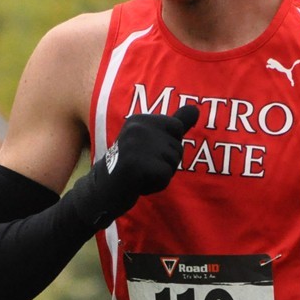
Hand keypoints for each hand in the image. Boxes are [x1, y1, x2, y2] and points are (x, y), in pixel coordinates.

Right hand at [80, 104, 198, 222]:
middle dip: (165, 163)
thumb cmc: (129, 167)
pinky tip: (139, 183)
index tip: (145, 152)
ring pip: (173, 162)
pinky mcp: (138, 164)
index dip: (167, 146)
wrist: (102, 191)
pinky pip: (165, 176)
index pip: (175, 128)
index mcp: (140, 119)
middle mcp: (139, 127)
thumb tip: (196, 108)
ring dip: (160, 175)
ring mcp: (138, 145)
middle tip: (141, 167)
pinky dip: (156, 185)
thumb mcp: (149, 141)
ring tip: (139, 175)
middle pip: (177, 147)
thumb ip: (173, 126)